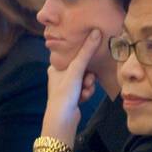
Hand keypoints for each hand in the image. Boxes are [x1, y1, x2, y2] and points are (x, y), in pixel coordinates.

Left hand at [42, 28, 102, 142]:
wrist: (62, 120)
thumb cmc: (64, 93)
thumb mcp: (76, 69)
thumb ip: (87, 51)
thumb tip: (96, 31)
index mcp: (55, 67)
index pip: (72, 55)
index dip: (83, 57)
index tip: (91, 57)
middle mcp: (59, 76)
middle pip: (82, 68)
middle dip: (88, 75)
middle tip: (88, 80)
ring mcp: (66, 87)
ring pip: (86, 79)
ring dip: (88, 85)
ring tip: (84, 91)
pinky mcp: (73, 97)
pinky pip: (85, 89)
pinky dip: (86, 93)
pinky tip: (83, 98)